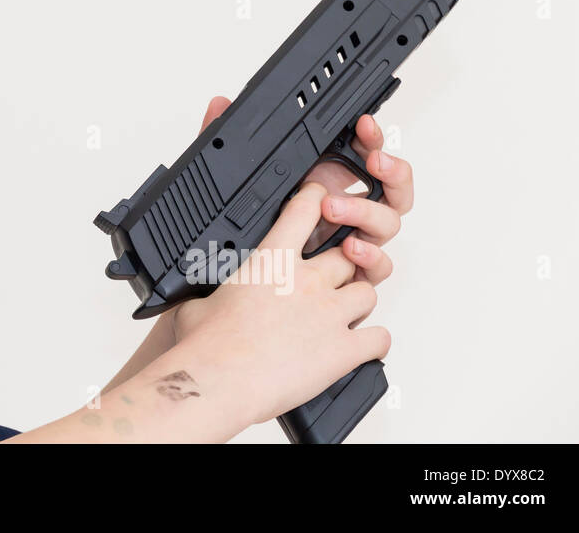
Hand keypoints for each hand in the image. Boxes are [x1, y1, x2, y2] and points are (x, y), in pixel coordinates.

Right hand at [163, 179, 391, 426]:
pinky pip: (379, 339)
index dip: (316, 199)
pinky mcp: (343, 350)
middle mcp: (308, 281)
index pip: (304, 211)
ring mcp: (330, 314)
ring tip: (343, 313)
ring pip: (368, 292)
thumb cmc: (207, 344)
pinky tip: (361, 346)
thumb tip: (199, 302)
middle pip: (346, 255)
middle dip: (342, 264)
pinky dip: (374, 342)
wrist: (221, 379)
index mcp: (271, 260)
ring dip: (358, 301)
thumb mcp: (199, 302)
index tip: (320, 198)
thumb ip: (212, 294)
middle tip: (328, 278)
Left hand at [200, 95, 412, 286]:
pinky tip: (350, 249)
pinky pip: (379, 265)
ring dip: (368, 211)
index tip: (362, 124)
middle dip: (392, 170)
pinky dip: (372, 256)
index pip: (367, 151)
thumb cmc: (247, 231)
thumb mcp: (236, 182)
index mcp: (329, 178)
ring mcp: (354, 239)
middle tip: (373, 162)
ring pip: (388, 222)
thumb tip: (219, 103)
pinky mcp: (352, 272)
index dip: (373, 136)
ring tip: (334, 208)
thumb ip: (228, 142)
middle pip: (393, 187)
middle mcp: (349, 207)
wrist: (237, 283)